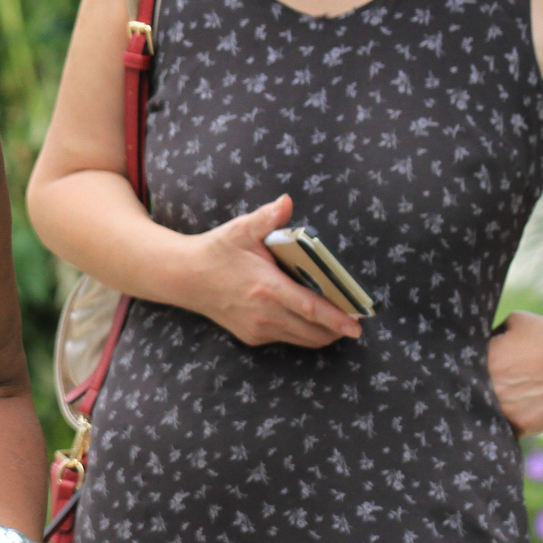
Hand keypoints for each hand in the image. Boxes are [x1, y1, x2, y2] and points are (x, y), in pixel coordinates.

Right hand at [174, 196, 362, 347]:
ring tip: (336, 319)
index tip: (358, 325)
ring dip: (323, 333)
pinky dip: (303, 332)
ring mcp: (258, 329)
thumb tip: (287, 202)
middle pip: (314, 332)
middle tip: (354, 317)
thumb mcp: (240, 230)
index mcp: (266, 288)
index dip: (337, 319)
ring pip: (303, 340)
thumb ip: (267, 217)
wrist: (184, 276)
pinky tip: (306, 316)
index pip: (311, 308)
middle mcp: (264, 314)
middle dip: (338, 329)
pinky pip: (287, 339)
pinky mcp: (253, 337)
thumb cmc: (216, 251)